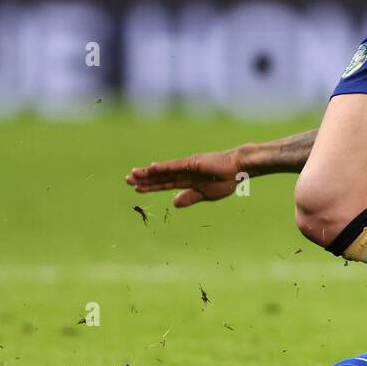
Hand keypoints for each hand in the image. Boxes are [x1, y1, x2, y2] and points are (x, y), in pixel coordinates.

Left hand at [126, 148, 243, 208]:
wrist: (239, 169)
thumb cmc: (227, 180)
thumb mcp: (206, 194)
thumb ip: (190, 197)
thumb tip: (173, 203)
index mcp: (188, 180)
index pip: (165, 184)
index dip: (151, 186)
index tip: (136, 188)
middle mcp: (185, 171)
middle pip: (161, 177)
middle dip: (144, 179)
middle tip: (127, 180)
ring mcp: (188, 166)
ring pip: (164, 171)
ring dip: (148, 173)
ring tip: (133, 174)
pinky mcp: (192, 163)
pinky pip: (174, 166)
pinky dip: (163, 167)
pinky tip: (151, 168)